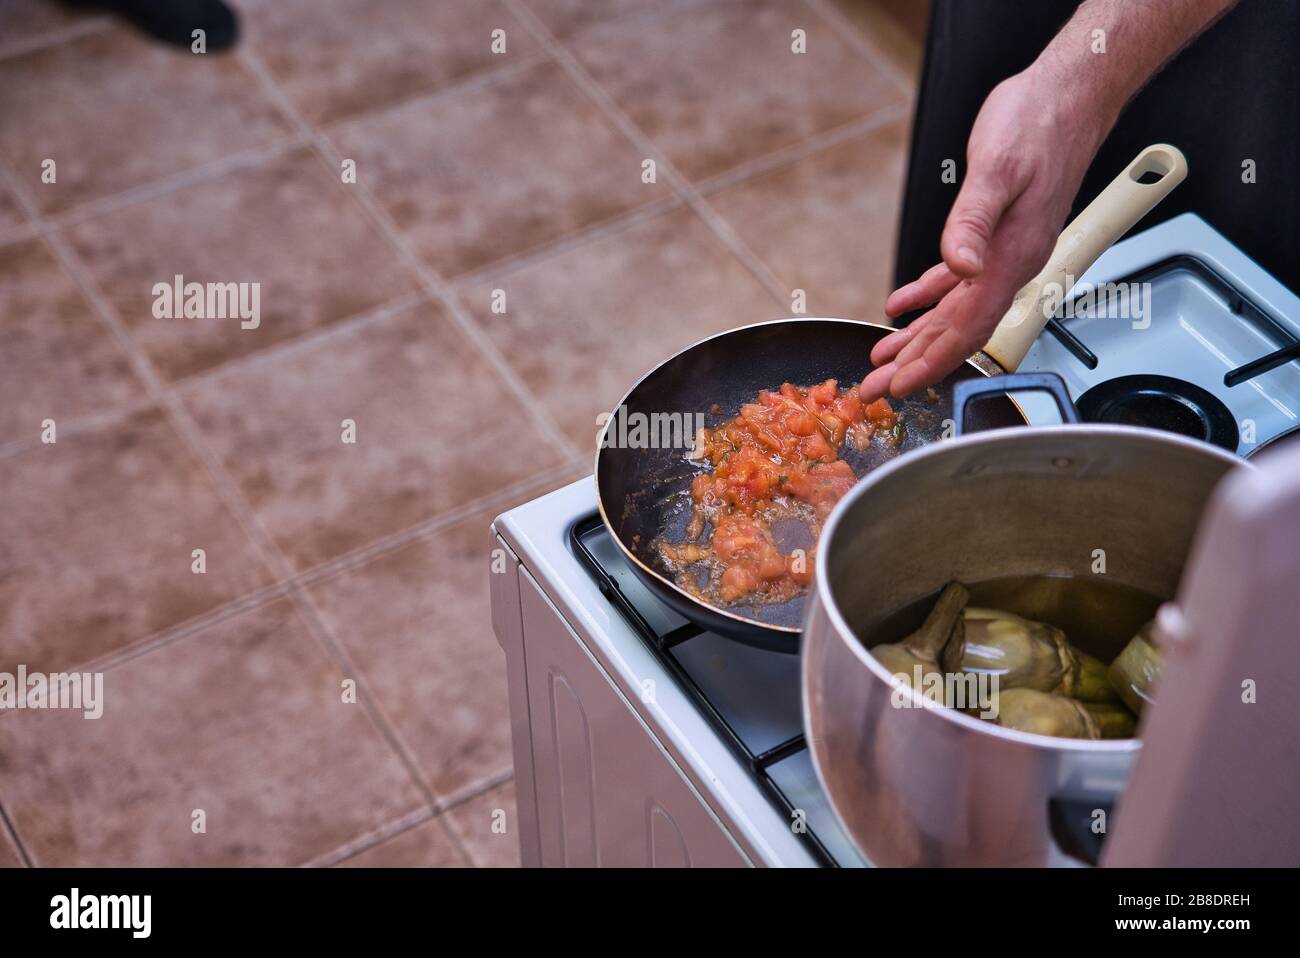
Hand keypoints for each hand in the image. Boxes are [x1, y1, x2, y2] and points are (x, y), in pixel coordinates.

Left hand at [861, 69, 1108, 400]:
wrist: (1069, 96)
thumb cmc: (1037, 125)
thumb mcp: (996, 169)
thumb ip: (973, 222)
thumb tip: (961, 266)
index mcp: (1012, 258)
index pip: (968, 328)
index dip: (933, 361)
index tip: (902, 386)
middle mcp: (1011, 263)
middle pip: (958, 331)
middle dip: (916, 363)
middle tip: (878, 387)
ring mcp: (1005, 252)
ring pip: (956, 311)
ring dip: (918, 338)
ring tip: (884, 358)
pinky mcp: (997, 235)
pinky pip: (958, 281)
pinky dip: (928, 298)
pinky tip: (903, 306)